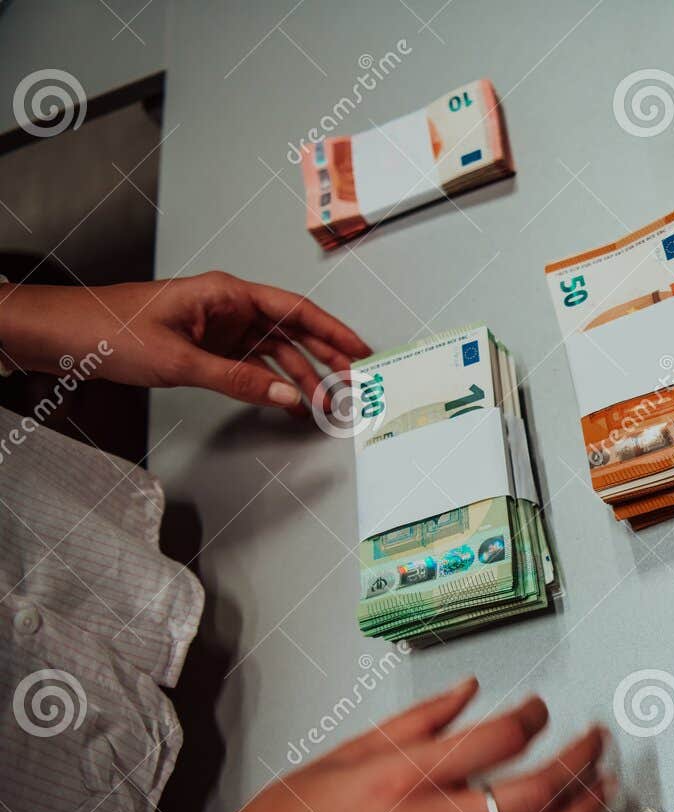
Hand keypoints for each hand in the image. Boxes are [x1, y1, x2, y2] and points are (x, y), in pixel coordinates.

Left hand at [0, 272, 370, 409]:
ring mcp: (218, 329)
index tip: (360, 349)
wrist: (62, 335)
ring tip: (325, 404)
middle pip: (291, 332)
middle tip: (352, 384)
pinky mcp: (206, 349)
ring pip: (274, 352)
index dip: (332, 330)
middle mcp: (227, 307)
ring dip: (300, 377)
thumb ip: (238, 380)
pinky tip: (287, 401)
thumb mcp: (179, 360)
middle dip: (324, 358)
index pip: (294, 309)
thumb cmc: (108, 329)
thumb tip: (286, 395)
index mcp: (225, 293)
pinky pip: (251, 366)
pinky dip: (271, 384)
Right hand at [46, 679, 614, 811]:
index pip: (498, 738)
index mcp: (401, 780)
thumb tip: (466, 691)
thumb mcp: (338, 757)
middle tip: (596, 744)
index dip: (534, 717)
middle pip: (537, 792)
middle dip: (581, 763)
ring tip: (600, 793)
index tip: (541, 709)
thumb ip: (412, 723)